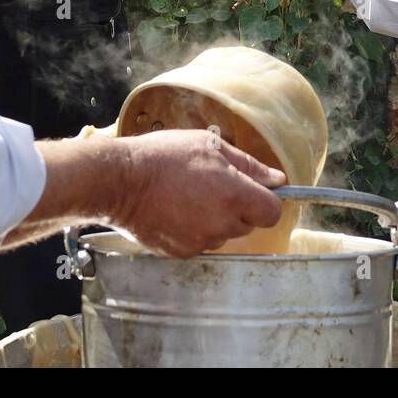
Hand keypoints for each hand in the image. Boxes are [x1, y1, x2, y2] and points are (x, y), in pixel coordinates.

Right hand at [115, 129, 285, 257]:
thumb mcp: (209, 145)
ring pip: (223, 233)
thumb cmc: (163, 157)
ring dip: (215, 218)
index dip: (266, 200)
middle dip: (237, 207)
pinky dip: (193, 229)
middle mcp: (222, 225)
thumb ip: (248, 165)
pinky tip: (175, 209)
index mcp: (234, 196)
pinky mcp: (182, 252)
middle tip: (211, 185)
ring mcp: (201, 242)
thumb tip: (277, 179)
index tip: (253, 189)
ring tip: (188, 195)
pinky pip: (200, 242)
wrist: (121, 182)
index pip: (272, 212)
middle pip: (247, 223)